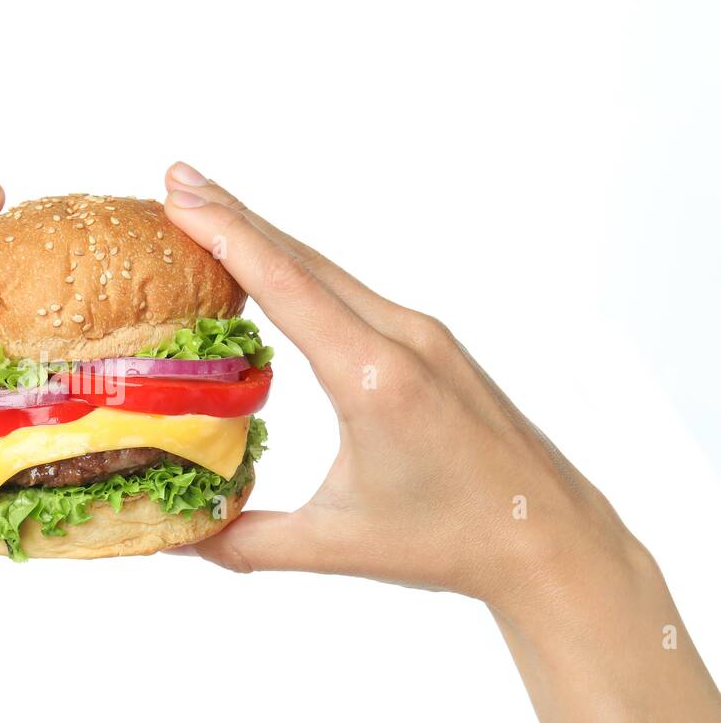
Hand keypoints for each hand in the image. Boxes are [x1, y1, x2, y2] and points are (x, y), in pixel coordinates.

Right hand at [161, 164, 639, 613]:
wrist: (551, 537)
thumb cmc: (454, 541)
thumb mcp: (339, 546)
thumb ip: (246, 542)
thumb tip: (172, 540)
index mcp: (375, 379)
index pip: (287, 287)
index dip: (227, 236)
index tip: (181, 196)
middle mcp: (403, 338)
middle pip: (303, 258)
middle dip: (234, 214)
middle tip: (176, 176)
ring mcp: (423, 336)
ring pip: (330, 270)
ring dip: (267, 237)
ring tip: (211, 208)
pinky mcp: (433, 345)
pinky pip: (354, 292)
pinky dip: (303, 269)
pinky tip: (277, 267)